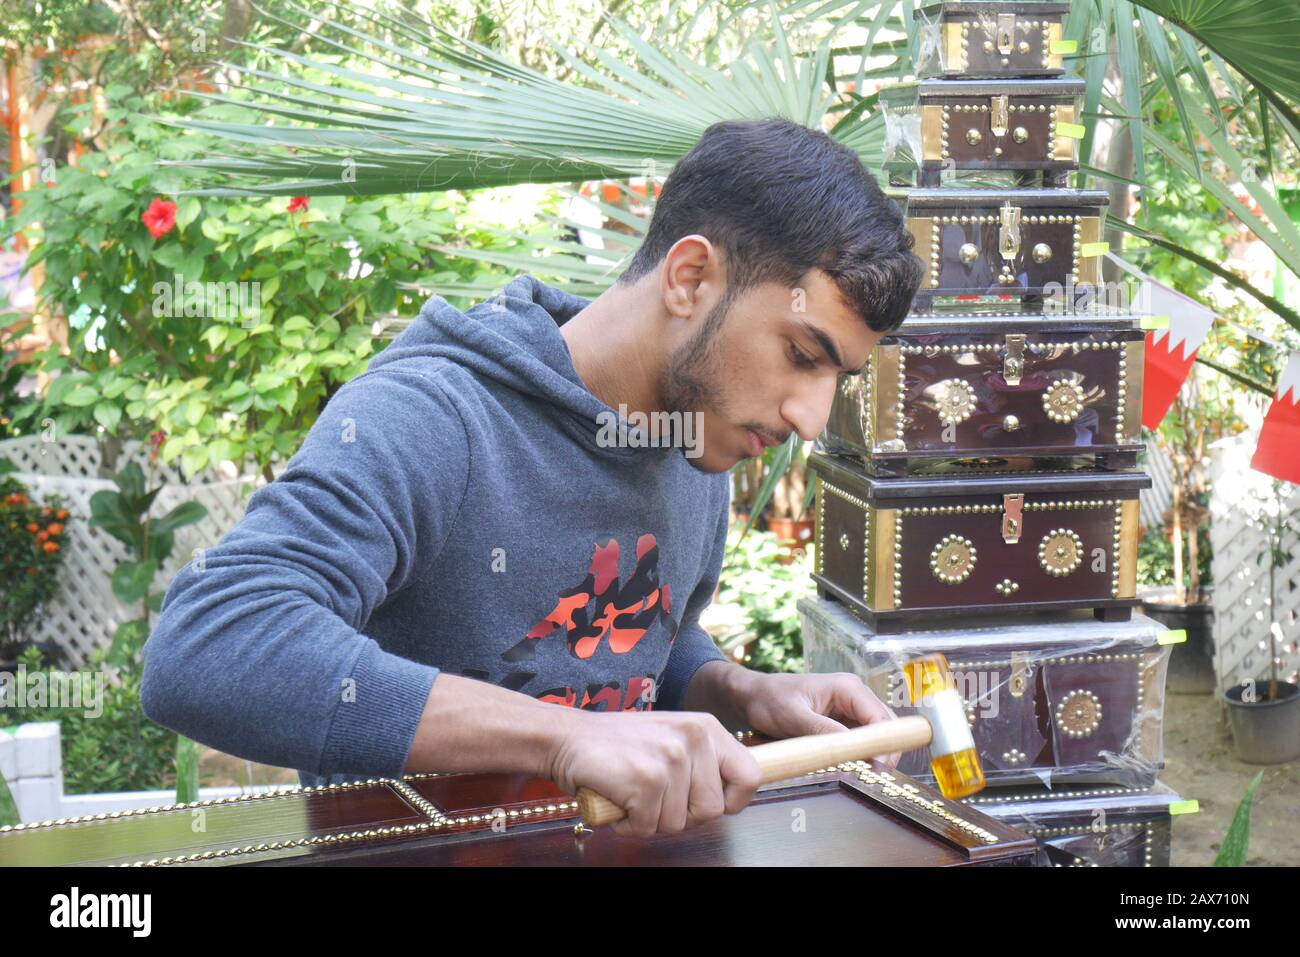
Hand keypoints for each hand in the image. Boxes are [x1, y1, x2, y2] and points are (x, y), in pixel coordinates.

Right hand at [545, 709, 762, 838]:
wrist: (566, 737)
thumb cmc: (618, 745)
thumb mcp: (672, 738)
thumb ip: (702, 761)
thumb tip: (729, 798)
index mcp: (706, 727)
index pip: (751, 775)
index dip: (733, 801)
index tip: (706, 803)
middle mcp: (694, 738)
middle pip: (713, 810)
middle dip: (682, 816)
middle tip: (654, 800)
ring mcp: (671, 758)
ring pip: (679, 823)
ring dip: (651, 820)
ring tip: (632, 793)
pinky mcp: (647, 780)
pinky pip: (649, 828)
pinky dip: (629, 824)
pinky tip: (617, 800)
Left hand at [733, 670, 902, 769]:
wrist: (750, 697)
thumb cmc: (768, 699)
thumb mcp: (792, 716)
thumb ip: (821, 730)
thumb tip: (850, 747)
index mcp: (847, 687)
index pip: (880, 718)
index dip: (884, 744)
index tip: (878, 770)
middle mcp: (854, 696)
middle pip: (884, 727)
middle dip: (883, 752)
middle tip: (873, 778)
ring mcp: (849, 710)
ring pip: (874, 736)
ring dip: (872, 755)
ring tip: (863, 776)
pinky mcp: (841, 723)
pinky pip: (859, 741)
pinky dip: (859, 755)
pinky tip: (852, 770)